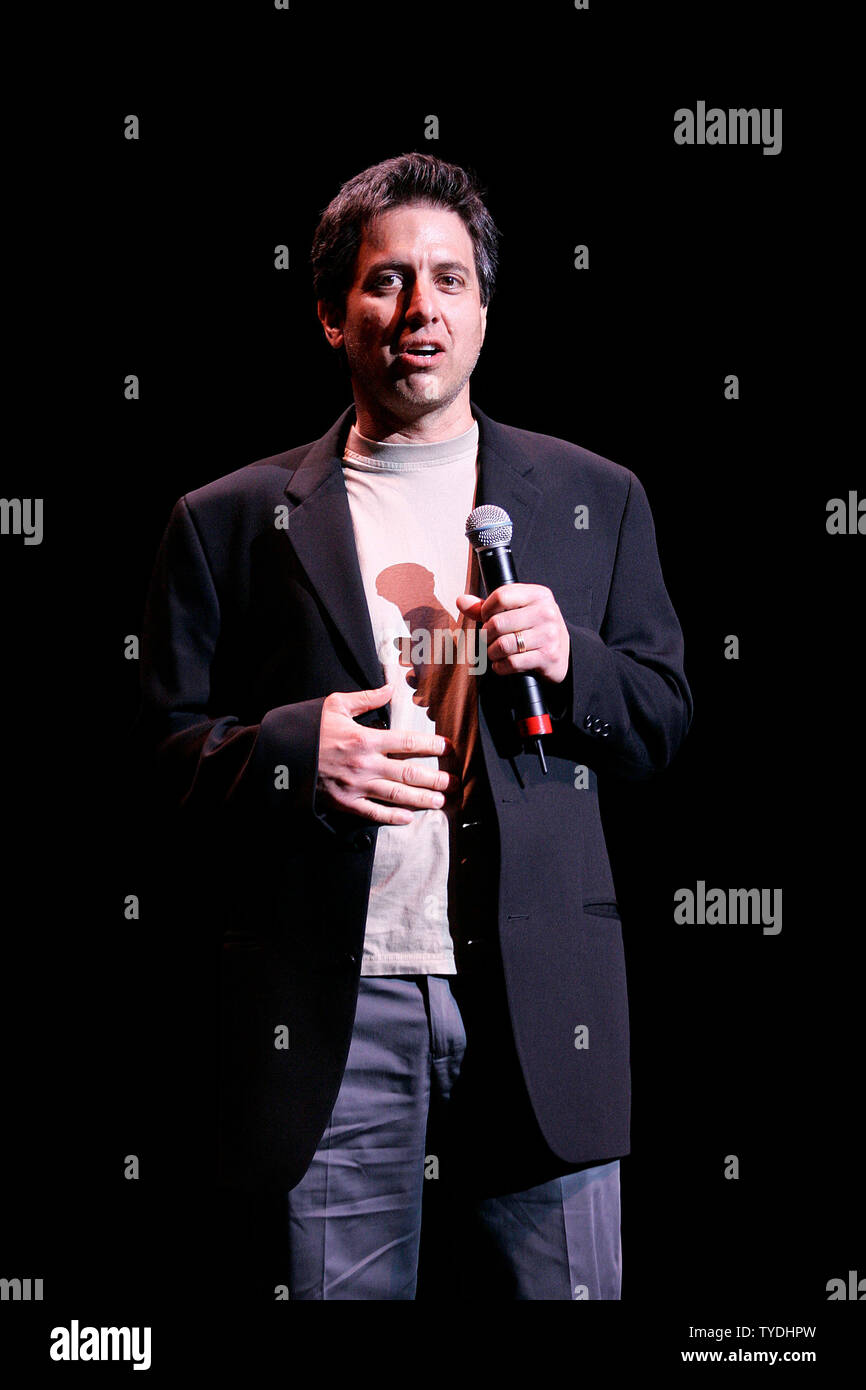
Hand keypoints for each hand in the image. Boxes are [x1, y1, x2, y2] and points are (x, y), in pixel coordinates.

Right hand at [316, 683, 459, 825]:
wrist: (282, 755)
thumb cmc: (309, 729)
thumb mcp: (335, 705)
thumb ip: (366, 699)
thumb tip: (390, 687)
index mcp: (366, 738)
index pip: (408, 743)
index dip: (432, 746)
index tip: (449, 749)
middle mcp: (366, 764)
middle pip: (409, 774)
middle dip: (435, 779)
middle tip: (453, 783)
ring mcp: (357, 786)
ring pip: (397, 795)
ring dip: (421, 800)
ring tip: (440, 802)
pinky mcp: (346, 802)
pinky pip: (374, 813)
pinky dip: (393, 817)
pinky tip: (408, 818)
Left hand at [455, 584, 570, 684]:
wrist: (565, 653)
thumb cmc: (535, 629)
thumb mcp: (517, 611)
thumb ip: (488, 606)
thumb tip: (461, 600)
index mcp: (538, 595)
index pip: (501, 595)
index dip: (486, 609)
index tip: (486, 618)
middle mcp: (546, 612)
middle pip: (498, 623)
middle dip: (486, 635)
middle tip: (488, 640)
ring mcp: (549, 635)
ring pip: (503, 645)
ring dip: (491, 653)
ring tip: (494, 653)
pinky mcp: (547, 657)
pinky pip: (512, 663)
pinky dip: (500, 667)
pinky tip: (502, 664)